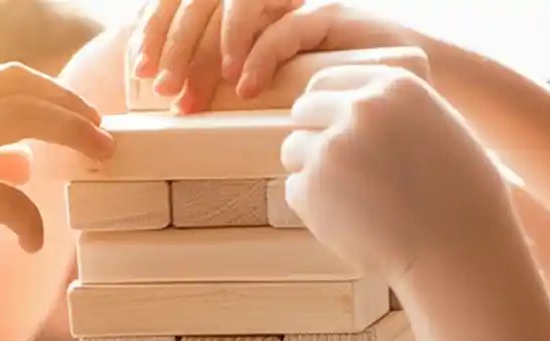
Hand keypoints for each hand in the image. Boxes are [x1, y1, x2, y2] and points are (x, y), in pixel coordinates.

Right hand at [0, 62, 112, 279]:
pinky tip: (34, 243)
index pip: (3, 77)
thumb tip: (22, 165)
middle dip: (72, 106)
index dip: (50, 93)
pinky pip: (13, 201)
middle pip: (24, 86)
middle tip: (103, 133)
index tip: (77, 113)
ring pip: (29, 119)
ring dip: (73, 136)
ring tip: (100, 158)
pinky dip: (33, 223)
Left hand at [132, 1, 423, 112]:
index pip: (188, 12)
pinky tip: (245, 86)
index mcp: (242, 21)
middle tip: (161, 87)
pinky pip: (283, 27)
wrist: (408, 97)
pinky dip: (258, 55)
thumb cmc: (334, 109)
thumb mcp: (269, 104)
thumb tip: (176, 120)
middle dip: (173, 44)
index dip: (157, 35)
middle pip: (203, 5)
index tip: (141, 78)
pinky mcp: (328, 15)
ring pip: (237, 8)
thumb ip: (230, 102)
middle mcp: (266, 4)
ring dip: (209, 50)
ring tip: (195, 92)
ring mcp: (296, 6)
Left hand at [281, 66, 514, 286]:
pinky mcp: (312, 189)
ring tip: (351, 199)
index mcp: (393, 84)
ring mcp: (332, 148)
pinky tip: (352, 220)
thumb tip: (345, 105)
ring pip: (293, 150)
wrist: (457, 252)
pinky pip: (294, 189)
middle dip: (314, 136)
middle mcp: (359, 108)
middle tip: (341, 171)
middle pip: (303, 110)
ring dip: (312, 171)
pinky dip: (314, 207)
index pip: (326, 80)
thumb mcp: (438, 127)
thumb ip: (392, 109)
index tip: (339, 132)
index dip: (328, 109)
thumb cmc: (457, 198)